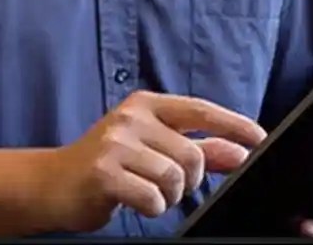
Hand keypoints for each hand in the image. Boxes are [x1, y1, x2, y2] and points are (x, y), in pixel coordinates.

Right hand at [42, 91, 267, 232]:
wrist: (54, 183)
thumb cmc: (108, 164)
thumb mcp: (154, 149)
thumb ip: (200, 149)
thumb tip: (240, 150)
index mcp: (144, 105)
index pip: (198, 109)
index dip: (232, 123)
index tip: (258, 139)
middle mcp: (130, 118)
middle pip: (191, 155)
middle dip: (188, 180)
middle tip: (163, 184)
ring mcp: (114, 144)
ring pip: (174, 178)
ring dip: (167, 196)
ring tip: (146, 192)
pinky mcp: (103, 172)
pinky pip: (153, 198)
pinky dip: (151, 208)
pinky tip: (134, 201)